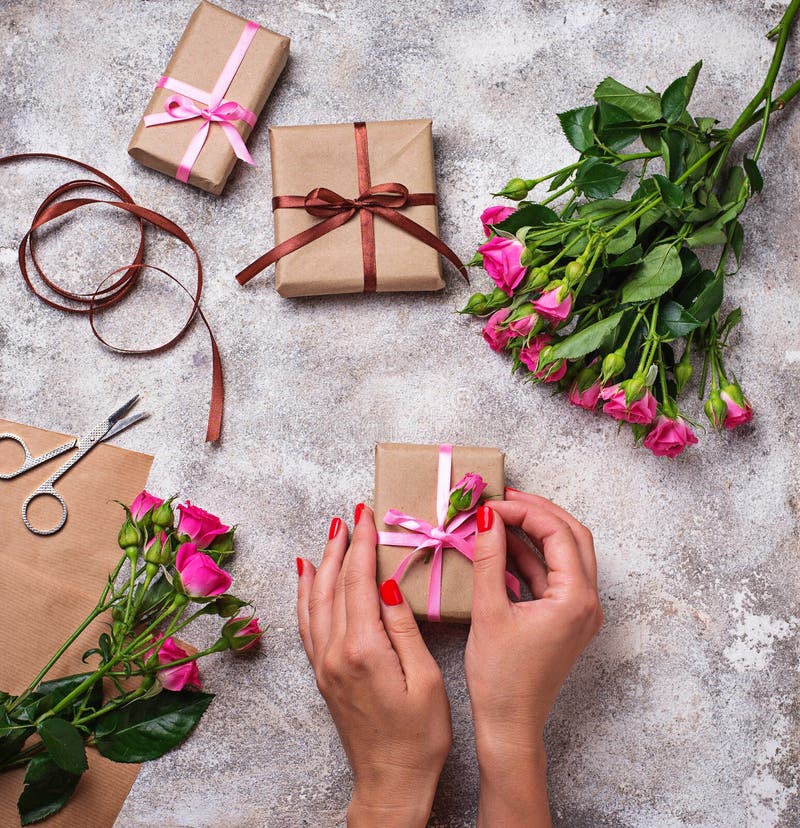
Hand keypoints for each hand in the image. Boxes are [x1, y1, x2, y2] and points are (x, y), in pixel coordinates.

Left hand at [296, 504, 451, 827]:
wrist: (390, 782)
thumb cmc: (419, 736)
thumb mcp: (425, 680)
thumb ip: (403, 629)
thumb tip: (390, 585)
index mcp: (363, 650)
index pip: (357, 581)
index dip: (361, 544)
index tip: (365, 514)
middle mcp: (335, 652)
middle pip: (332, 584)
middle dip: (341, 545)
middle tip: (351, 515)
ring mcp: (323, 663)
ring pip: (314, 600)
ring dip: (321, 563)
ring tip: (330, 534)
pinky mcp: (322, 673)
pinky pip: (306, 623)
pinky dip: (304, 594)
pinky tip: (305, 576)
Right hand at [465, 489, 601, 826]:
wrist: (509, 725)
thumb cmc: (500, 678)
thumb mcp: (489, 611)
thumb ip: (489, 559)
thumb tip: (486, 518)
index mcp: (576, 599)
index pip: (557, 533)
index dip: (524, 511)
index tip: (489, 506)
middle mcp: (587, 602)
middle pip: (572, 537)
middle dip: (538, 513)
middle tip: (503, 499)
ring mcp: (579, 612)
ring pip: (565, 554)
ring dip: (535, 533)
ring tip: (500, 519)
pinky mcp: (565, 620)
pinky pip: (554, 576)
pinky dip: (532, 558)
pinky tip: (503, 550)